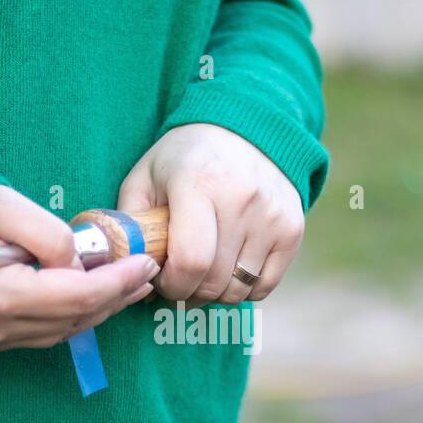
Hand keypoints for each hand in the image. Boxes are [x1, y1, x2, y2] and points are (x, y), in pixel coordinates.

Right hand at [0, 186, 157, 356]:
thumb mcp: (4, 206)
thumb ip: (48, 235)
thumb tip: (77, 264)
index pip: (77, 296)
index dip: (117, 280)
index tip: (144, 261)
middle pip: (76, 317)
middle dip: (117, 293)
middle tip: (146, 270)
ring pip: (67, 329)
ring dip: (103, 306)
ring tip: (132, 283)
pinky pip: (49, 332)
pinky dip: (79, 314)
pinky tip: (98, 297)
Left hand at [117, 123, 302, 303]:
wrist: (243, 129)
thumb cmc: (184, 159)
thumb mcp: (145, 177)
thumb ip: (130, 223)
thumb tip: (131, 272)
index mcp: (199, 184)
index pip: (191, 262)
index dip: (171, 285)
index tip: (162, 279)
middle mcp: (242, 199)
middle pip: (214, 281)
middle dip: (189, 292)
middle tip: (178, 278)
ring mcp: (272, 215)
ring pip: (239, 289)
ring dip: (215, 293)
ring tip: (202, 273)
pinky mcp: (292, 228)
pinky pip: (264, 286)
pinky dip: (243, 289)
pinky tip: (228, 270)